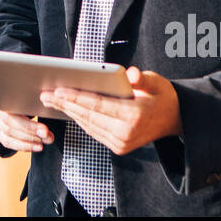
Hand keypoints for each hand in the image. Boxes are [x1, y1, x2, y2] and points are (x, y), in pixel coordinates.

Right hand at [0, 87, 54, 152]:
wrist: (2, 87)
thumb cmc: (8, 84)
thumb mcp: (7, 83)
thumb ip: (0, 92)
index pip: (10, 118)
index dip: (28, 126)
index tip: (45, 130)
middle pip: (11, 128)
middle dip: (32, 133)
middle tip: (48, 135)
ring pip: (9, 137)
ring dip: (28, 142)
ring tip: (45, 142)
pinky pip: (7, 143)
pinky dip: (22, 146)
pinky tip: (36, 146)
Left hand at [39, 67, 182, 155]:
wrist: (174, 119)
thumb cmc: (162, 95)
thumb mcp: (156, 81)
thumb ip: (142, 77)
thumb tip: (130, 73)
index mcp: (134, 115)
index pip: (98, 105)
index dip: (76, 97)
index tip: (59, 90)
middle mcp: (126, 132)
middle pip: (89, 116)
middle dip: (66, 104)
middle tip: (46, 94)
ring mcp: (122, 143)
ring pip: (89, 125)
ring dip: (69, 113)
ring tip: (52, 101)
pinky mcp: (119, 147)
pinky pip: (94, 131)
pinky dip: (80, 120)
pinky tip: (69, 110)